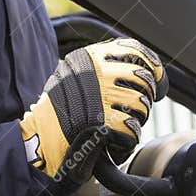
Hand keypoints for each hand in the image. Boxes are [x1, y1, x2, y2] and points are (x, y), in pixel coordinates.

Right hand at [19, 38, 167, 184]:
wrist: (38, 145)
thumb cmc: (63, 116)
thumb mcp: (79, 81)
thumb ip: (108, 70)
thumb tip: (154, 71)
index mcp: (87, 58)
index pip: (134, 50)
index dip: (152, 65)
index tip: (157, 79)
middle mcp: (93, 73)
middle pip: (143, 80)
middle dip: (143, 100)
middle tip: (128, 113)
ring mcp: (97, 97)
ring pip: (141, 107)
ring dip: (133, 123)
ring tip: (114, 129)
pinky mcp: (101, 123)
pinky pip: (132, 132)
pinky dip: (124, 143)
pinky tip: (110, 144)